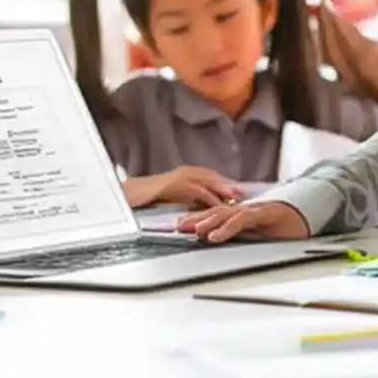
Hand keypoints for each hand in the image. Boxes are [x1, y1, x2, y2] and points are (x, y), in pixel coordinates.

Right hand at [122, 166, 242, 208]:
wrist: (131, 195)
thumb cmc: (150, 198)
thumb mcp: (174, 195)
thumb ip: (190, 197)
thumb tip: (206, 205)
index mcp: (188, 172)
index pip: (212, 177)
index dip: (227, 184)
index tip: (241, 193)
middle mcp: (187, 171)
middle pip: (213, 177)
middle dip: (229, 185)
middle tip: (245, 195)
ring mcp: (181, 176)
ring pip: (208, 183)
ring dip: (223, 191)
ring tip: (236, 201)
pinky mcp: (176, 185)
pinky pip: (197, 191)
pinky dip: (209, 199)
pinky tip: (218, 206)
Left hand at [176, 201, 309, 242]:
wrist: (309, 218)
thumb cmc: (286, 228)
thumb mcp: (260, 237)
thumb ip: (243, 237)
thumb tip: (223, 246)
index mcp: (242, 215)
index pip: (216, 215)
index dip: (198, 219)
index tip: (181, 227)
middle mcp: (245, 210)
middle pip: (215, 212)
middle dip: (195, 219)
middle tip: (177, 227)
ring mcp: (254, 210)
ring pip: (225, 214)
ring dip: (206, 222)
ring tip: (192, 230)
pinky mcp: (263, 214)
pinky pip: (241, 221)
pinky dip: (226, 229)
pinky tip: (214, 236)